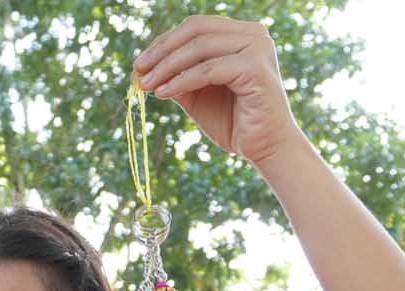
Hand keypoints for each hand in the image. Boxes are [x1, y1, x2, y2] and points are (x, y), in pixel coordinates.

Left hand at [134, 15, 305, 171]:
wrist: (266, 149)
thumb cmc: (234, 122)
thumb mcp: (198, 96)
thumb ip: (177, 78)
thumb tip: (143, 69)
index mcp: (242, 34)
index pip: (195, 27)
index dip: (163, 42)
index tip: (139, 64)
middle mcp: (254, 34)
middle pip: (196, 29)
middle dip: (161, 50)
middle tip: (137, 70)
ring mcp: (257, 48)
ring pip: (199, 47)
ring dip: (167, 66)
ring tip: (145, 85)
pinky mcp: (256, 68)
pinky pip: (207, 70)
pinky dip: (181, 80)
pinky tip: (163, 93)